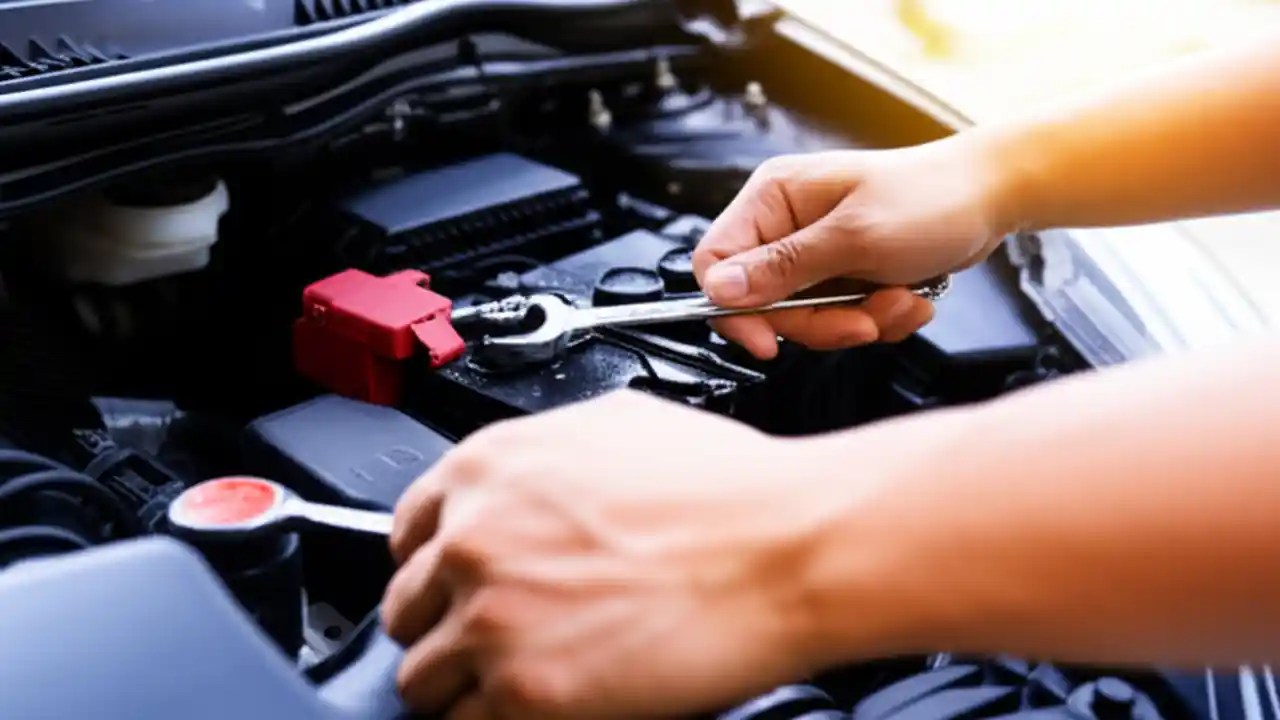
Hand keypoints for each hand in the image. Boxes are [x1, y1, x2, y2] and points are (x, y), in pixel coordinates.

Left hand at [381, 392, 833, 719]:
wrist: (785, 549)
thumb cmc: (727, 487)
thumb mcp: (620, 422)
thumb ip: (544, 454)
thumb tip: (528, 480)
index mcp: (487, 469)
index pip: (405, 532)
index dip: (435, 563)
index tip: (455, 583)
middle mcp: (473, 540)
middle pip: (408, 607)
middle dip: (445, 623)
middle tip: (494, 634)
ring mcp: (490, 619)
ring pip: (422, 677)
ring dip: (460, 682)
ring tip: (515, 678)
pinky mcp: (523, 693)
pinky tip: (537, 703)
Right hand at [692, 136, 1011, 358]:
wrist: (993, 197)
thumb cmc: (931, 199)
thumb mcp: (854, 238)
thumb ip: (783, 267)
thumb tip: (719, 289)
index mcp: (773, 198)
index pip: (717, 262)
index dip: (735, 309)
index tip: (769, 342)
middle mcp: (786, 224)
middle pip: (763, 303)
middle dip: (819, 321)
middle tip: (863, 320)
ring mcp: (815, 252)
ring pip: (805, 318)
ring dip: (856, 321)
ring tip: (899, 299)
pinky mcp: (843, 273)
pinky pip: (839, 317)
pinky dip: (876, 319)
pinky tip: (908, 298)